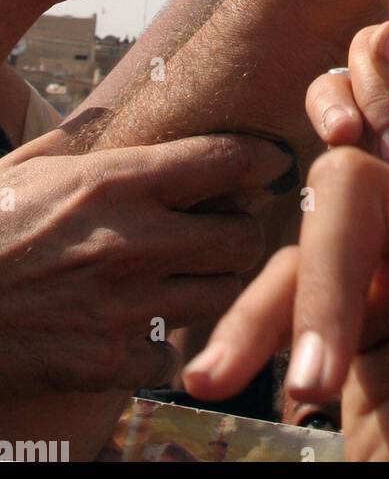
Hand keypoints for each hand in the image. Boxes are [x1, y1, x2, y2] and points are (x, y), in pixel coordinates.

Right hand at [0, 133, 291, 397]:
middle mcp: (132, 240)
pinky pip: (173, 351)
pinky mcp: (108, 362)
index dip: (260, 161)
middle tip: (229, 229)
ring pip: (221, 294)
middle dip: (242, 231)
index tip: (271, 163)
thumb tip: (115, 116)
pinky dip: (163, 343)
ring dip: (213, 285)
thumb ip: (82, 145)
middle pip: (243, 235)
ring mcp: (124, 306)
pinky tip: (141, 328)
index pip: (225, 161)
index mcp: (114, 182)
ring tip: (189, 276)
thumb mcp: (27, 170)